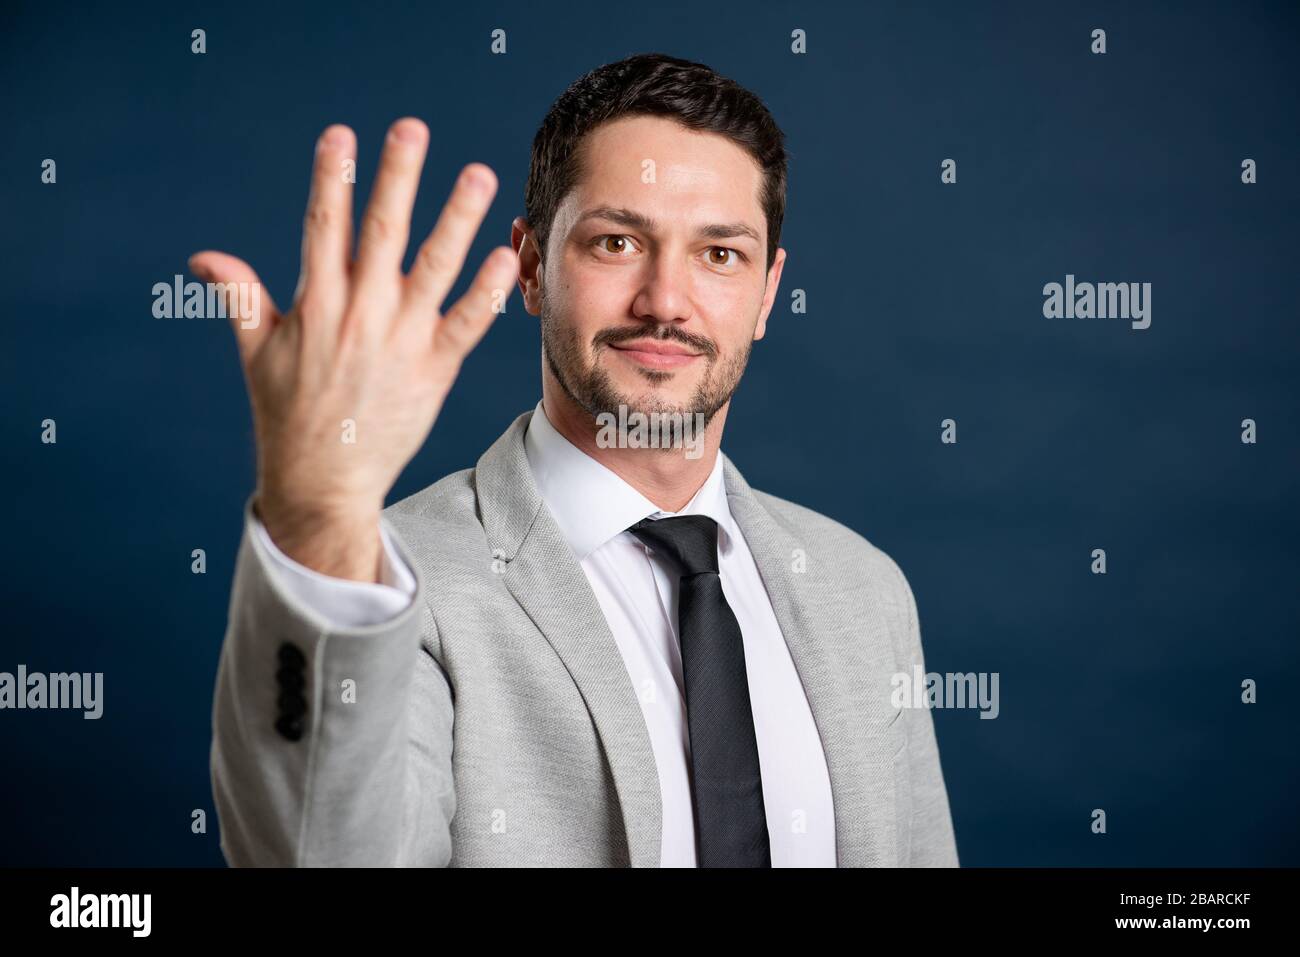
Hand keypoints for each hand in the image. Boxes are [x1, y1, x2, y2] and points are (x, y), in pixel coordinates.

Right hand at [190, 118, 517, 580]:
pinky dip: (486, 292)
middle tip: (412, 129)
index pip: (323, 228)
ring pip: (434, 268)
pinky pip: (466, 324)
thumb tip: (204, 259)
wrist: (322, 481)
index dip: (332, 180)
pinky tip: (505, 256)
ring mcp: (400, 341)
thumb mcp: (256, 354)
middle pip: (382, 233)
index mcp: (315, 305)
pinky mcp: (433, 370)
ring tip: (479, 176)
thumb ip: (240, 297)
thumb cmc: (287, 414)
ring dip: (457, 219)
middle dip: (396, 178)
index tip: (341, 135)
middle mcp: (360, 315)